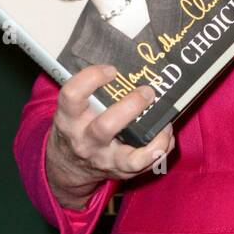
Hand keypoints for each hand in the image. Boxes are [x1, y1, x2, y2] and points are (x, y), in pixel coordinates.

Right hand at [46, 63, 175, 209]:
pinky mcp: (120, 170)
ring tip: (164, 118)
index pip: (72, 96)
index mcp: (69, 118)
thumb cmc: (77, 127)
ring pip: (128, 154)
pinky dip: (161, 147)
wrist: (67, 166)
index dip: (91, 78)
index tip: (112, 69)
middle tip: (147, 91)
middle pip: (106, 127)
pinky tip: (165, 133)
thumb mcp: (72, 109)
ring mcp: (103, 158)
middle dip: (131, 107)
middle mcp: (84, 140)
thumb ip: (90, 90)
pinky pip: (144, 163)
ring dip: (152, 134)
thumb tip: (127, 63)